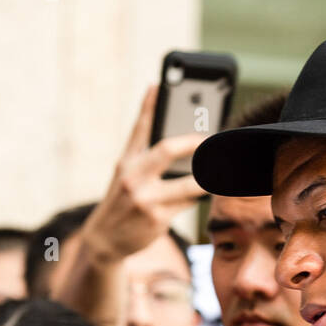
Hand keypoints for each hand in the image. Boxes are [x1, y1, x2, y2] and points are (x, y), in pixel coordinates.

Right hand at [79, 86, 206, 264]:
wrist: (104, 240)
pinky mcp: (158, 219)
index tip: (159, 84)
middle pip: (166, 150)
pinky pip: (189, 203)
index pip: (139, 127)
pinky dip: (200, 195)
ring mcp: (145, 199)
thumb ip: (141, 148)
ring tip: (221, 166)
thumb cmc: (121, 201)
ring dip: (207, 176)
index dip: (149, 104)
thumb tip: (158, 117)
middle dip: (193, 142)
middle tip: (210, 138)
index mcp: (126, 162)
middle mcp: (133, 177)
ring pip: (188, 183)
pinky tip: (208, 190)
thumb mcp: (124, 173)